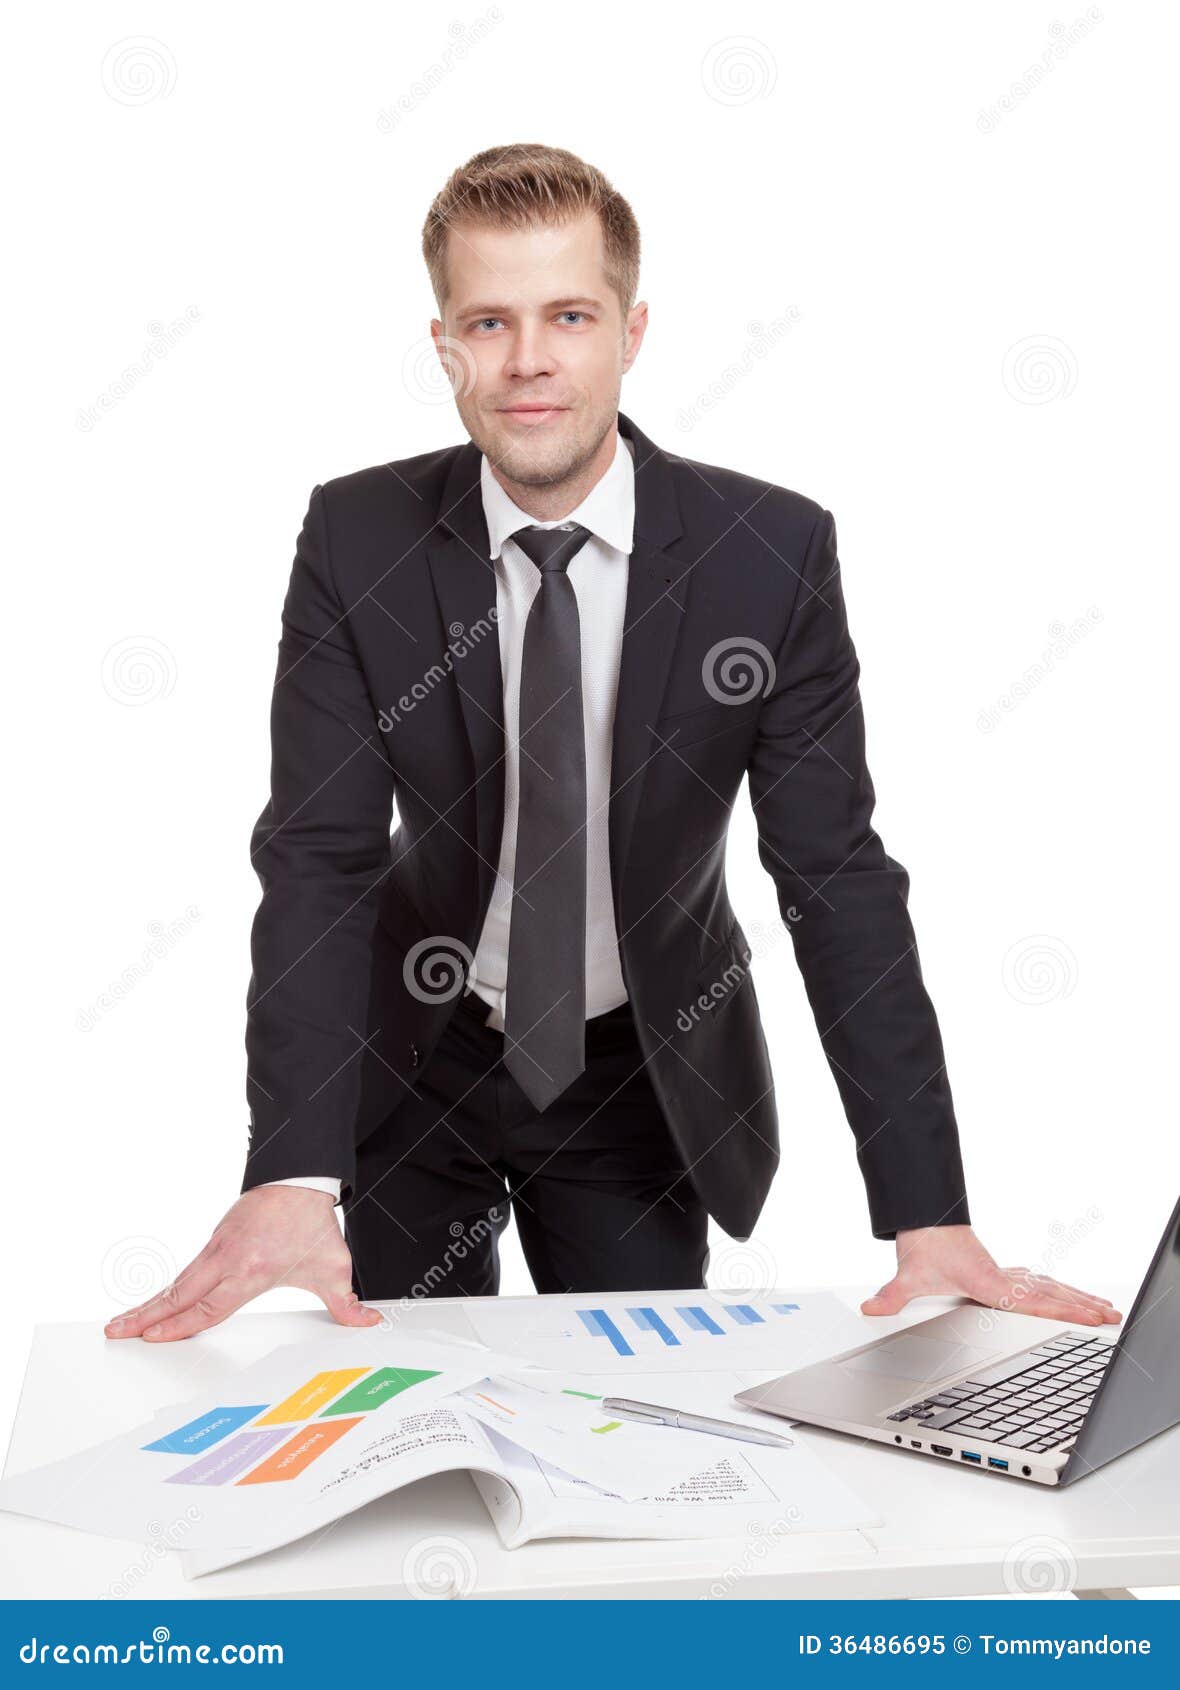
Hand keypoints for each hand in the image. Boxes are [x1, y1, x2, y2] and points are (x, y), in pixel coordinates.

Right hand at [103, 1187, 382, 1341]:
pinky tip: (151, 1305)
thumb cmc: (312, 1223)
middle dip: (147, 1316)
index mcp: (252, 1269)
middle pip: (180, 1294)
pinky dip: (166, 1290)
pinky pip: (186, 1272)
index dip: (180, 1324)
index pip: (210, 1305)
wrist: (300, 1178)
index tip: (153, 1336)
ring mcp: (217, 1248)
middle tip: (117, 1333)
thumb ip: (348, 1302)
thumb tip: (369, 1321)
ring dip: (149, 1304)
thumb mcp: (333, 1265)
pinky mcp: (215, 1241)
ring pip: (178, 1282)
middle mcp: (227, 1259)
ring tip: (121, 1325)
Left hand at [859, 1224, 1121, 1324]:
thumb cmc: (922, 1246)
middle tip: (1113, 1316)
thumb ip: (890, 1297)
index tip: (1090, 1316)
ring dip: (1076, 1297)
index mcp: (989, 1284)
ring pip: (1049, 1287)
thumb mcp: (907, 1275)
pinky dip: (1058, 1290)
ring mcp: (1005, 1274)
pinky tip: (1068, 1295)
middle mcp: (1003, 1278)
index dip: (1064, 1310)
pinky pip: (1038, 1282)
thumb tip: (869, 1309)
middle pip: (1052, 1293)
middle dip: (1083, 1306)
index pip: (1034, 1301)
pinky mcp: (1000, 1272)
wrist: (924, 1217)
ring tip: (1104, 1308)